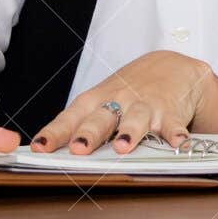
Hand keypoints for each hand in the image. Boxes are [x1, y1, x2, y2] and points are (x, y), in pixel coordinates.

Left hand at [30, 50, 217, 154]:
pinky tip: (177, 142)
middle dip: (90, 133)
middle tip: (80, 149)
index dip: (55, 133)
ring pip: (136, 118)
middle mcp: (118, 101)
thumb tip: (46, 152)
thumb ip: (80, 125)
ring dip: (129, 131)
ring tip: (123, 145)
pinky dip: (175, 132)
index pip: (70, 118)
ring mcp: (145, 104)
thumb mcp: (102, 101)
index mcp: (95, 101)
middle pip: (101, 118)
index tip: (40, 147)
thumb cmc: (128, 91)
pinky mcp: (170, 110)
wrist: (171, 67)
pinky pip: (173, 123)